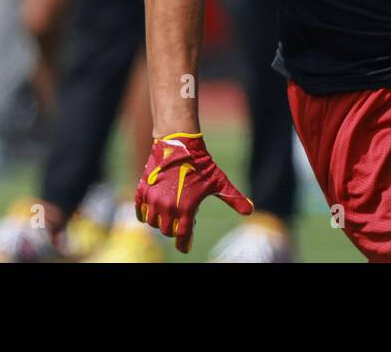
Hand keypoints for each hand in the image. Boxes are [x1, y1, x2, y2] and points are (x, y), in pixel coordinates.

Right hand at [135, 132, 252, 253]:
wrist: (180, 143)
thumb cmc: (201, 164)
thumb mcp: (219, 182)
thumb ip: (234, 198)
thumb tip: (250, 211)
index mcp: (185, 209)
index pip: (182, 237)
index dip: (184, 244)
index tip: (185, 246)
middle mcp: (167, 207)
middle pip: (167, 231)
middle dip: (175, 230)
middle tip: (183, 219)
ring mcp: (153, 199)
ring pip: (153, 223)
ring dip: (162, 222)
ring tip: (172, 211)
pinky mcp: (143, 190)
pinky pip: (140, 212)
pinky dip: (145, 214)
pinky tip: (154, 211)